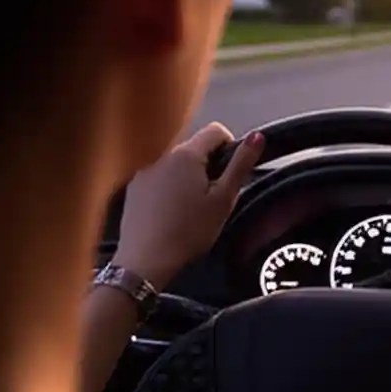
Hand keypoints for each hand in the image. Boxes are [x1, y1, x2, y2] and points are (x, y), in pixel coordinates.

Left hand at [112, 123, 264, 288]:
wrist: (145, 260)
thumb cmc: (190, 231)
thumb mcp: (223, 199)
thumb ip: (241, 164)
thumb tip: (257, 136)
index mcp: (187, 154)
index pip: (216, 131)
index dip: (231, 148)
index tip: (230, 175)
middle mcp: (162, 155)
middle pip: (195, 148)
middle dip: (208, 166)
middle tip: (213, 198)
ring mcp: (144, 171)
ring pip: (175, 164)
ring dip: (187, 177)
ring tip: (190, 209)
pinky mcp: (133, 189)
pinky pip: (158, 178)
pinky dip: (167, 189)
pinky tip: (169, 214)